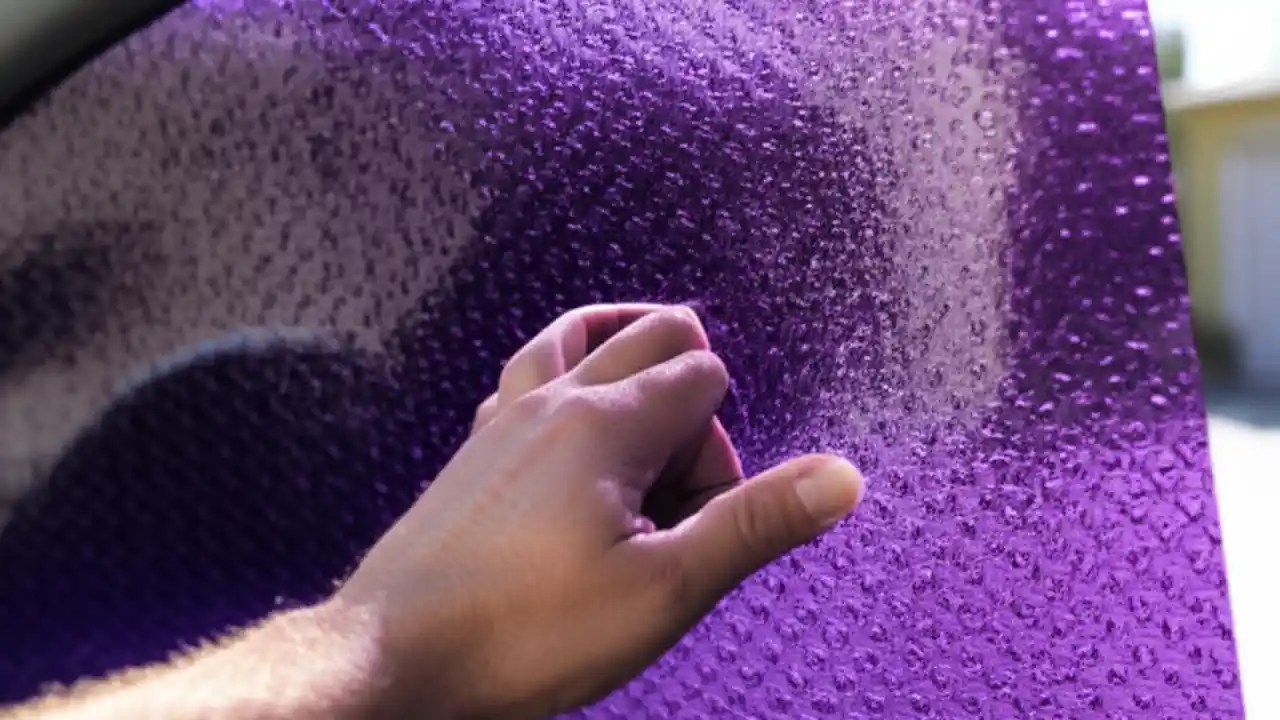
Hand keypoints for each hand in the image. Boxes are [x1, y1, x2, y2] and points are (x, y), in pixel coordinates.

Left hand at [336, 305, 864, 718]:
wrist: (392, 659)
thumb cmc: (525, 632)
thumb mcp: (664, 591)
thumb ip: (753, 524)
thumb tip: (844, 477)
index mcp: (606, 422)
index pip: (702, 378)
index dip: (723, 446)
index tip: (694, 523)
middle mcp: (553, 399)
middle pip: (651, 337)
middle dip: (686, 401)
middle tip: (674, 491)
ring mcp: (504, 417)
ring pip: (579, 337)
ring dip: (627, 363)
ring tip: (646, 419)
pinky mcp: (474, 449)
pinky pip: (528, 376)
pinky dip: (567, 380)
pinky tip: (566, 432)